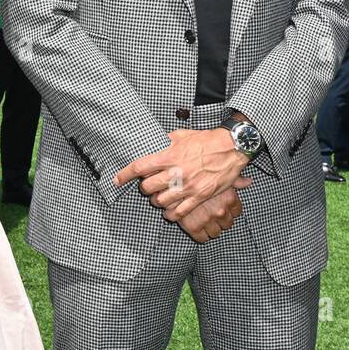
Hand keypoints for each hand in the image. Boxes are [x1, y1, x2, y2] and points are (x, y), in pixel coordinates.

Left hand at [116, 128, 250, 220]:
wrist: (231, 148)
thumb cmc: (207, 140)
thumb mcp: (182, 135)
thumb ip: (166, 142)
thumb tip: (153, 143)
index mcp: (170, 156)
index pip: (140, 167)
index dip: (124, 175)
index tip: (117, 180)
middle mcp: (176, 172)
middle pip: (147, 188)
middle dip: (144, 188)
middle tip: (148, 186)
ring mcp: (187, 186)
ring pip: (161, 202)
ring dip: (157, 201)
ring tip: (160, 197)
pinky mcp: (198, 197)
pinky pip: (178, 213)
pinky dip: (170, 214)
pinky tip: (169, 211)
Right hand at [177, 178, 250, 242]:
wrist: (173, 176)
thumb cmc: (197, 171)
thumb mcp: (219, 172)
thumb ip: (235, 180)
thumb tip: (248, 181)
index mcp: (228, 197)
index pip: (237, 212)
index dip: (231, 210)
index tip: (224, 208)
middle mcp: (220, 210)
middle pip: (228, 224)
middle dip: (221, 220)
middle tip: (212, 214)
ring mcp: (207, 219)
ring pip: (216, 232)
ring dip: (211, 228)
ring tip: (203, 220)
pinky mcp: (193, 227)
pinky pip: (202, 238)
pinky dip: (200, 235)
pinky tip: (196, 227)